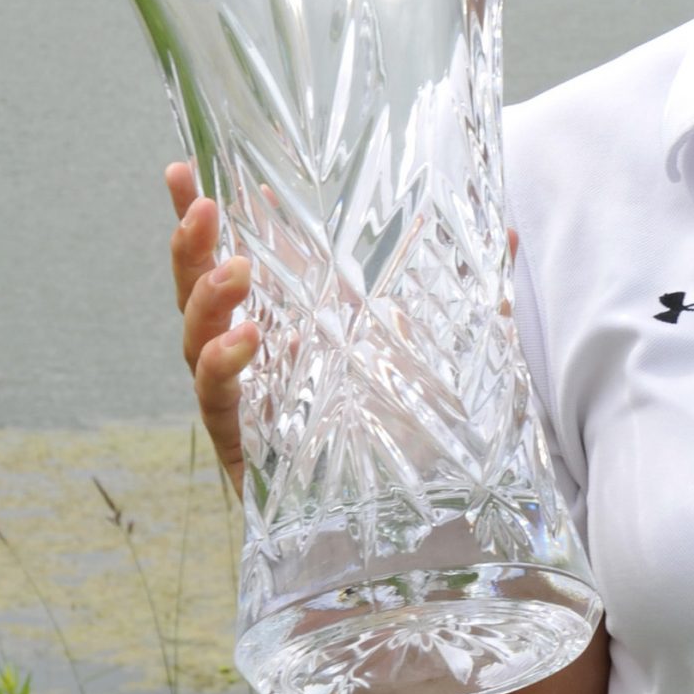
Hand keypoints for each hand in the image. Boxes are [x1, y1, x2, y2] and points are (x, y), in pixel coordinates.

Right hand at [164, 165, 524, 500]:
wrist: (416, 524)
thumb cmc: (414, 434)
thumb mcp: (443, 353)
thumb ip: (467, 296)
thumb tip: (505, 228)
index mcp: (292, 324)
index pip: (235, 259)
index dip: (205, 218)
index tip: (188, 169)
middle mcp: (258, 358)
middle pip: (197, 292)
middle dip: (189, 245)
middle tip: (200, 205)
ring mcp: (246, 402)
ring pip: (195, 342)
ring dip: (207, 299)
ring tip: (235, 270)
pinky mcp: (245, 449)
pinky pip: (218, 402)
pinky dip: (226, 367)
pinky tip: (248, 341)